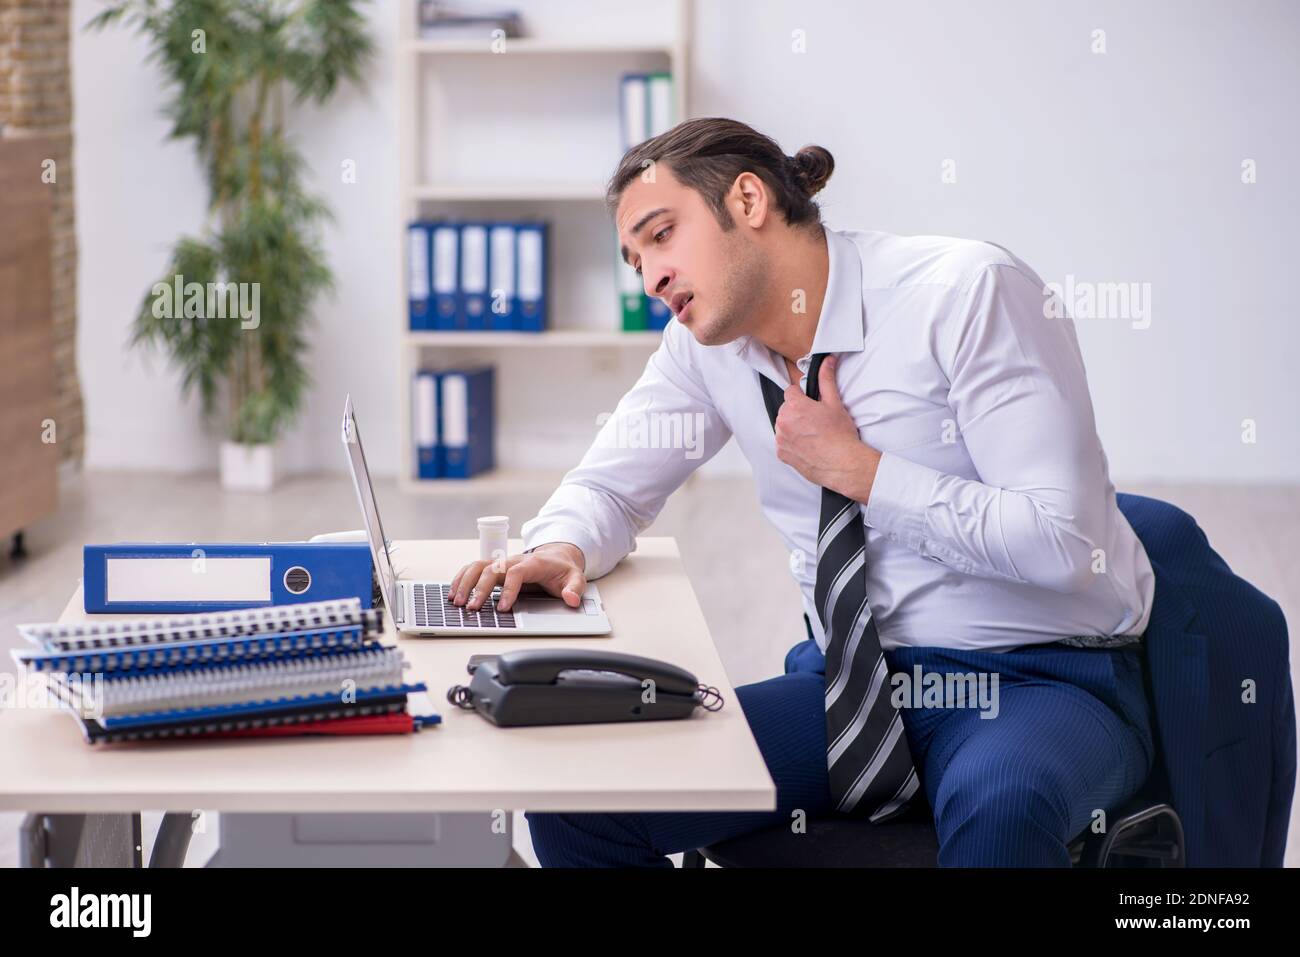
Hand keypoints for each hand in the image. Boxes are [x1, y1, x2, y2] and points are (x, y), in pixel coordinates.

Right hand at [448, 541, 586, 612]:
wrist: (557, 557)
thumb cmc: (563, 570)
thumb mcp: (576, 578)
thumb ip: (575, 589)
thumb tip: (571, 600)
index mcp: (533, 563)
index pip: (516, 572)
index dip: (508, 589)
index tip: (503, 608)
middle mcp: (514, 560)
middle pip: (491, 569)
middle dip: (479, 588)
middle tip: (472, 608)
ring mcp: (502, 563)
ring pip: (478, 566)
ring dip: (465, 582)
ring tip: (456, 602)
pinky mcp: (495, 568)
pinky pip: (474, 569)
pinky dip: (461, 579)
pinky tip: (454, 593)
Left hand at [775, 354, 881, 502]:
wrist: (842, 463)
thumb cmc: (840, 435)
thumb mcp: (835, 403)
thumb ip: (826, 379)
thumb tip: (827, 361)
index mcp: (794, 406)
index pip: (790, 391)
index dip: (802, 396)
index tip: (811, 404)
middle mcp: (783, 422)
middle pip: (786, 409)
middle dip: (797, 412)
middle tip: (815, 420)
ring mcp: (781, 439)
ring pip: (783, 425)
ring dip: (793, 427)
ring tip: (812, 434)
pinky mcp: (782, 454)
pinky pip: (783, 443)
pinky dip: (791, 443)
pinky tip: (807, 445)